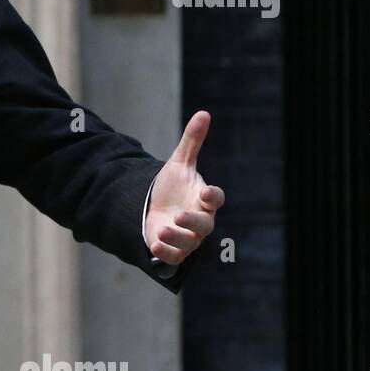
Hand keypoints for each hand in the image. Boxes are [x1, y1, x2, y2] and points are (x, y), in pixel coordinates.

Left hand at [144, 110, 224, 265]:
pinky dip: (165, 252)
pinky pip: (174, 257)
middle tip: (178, 215)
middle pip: (204, 225)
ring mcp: (188, 238)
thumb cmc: (174, 187)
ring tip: (161, 228)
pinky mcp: (174, 251)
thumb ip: (192, 141)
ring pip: (188, 242)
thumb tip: (203, 113)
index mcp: (204, 199)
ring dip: (176, 237)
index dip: (212, 197)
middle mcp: (200, 220)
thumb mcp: (179, 163)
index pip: (215, 199)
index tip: (204, 192)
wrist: (156, 209)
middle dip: (192, 221)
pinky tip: (154, 244)